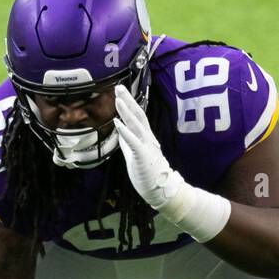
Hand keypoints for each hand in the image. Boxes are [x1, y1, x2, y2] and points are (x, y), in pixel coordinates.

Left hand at [112, 83, 182, 211]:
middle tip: (118, 87)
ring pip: (136, 125)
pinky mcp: (143, 156)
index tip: (120, 92)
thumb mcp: (134, 155)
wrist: (161, 190)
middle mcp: (147, 138)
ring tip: (118, 100)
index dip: (128, 103)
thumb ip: (127, 143)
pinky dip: (125, 132)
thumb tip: (120, 131)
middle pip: (137, 115)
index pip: (137, 117)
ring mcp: (146, 146)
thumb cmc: (148, 174)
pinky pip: (134, 142)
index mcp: (145, 138)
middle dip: (128, 100)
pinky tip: (118, 123)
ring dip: (126, 112)